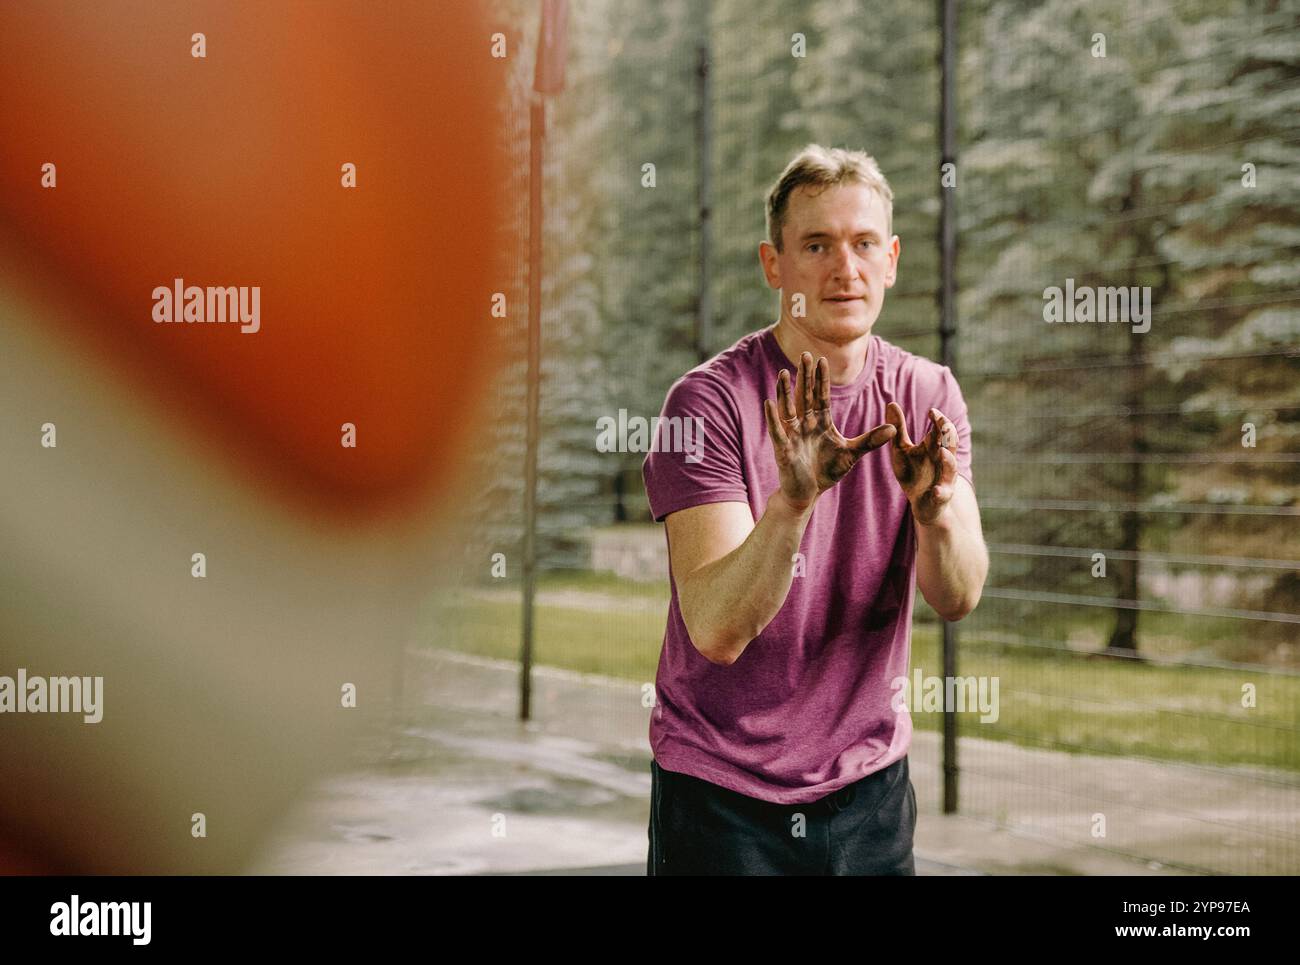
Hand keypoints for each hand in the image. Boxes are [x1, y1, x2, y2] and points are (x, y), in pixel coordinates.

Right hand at [763, 351, 896, 511]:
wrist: (808, 493)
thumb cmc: (827, 471)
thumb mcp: (852, 453)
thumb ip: (871, 440)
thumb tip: (894, 428)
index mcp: (821, 423)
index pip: (821, 396)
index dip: (821, 379)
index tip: (822, 359)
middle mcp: (805, 425)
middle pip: (805, 396)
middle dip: (805, 376)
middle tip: (805, 354)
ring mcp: (793, 435)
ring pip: (789, 408)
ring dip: (785, 391)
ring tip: (784, 373)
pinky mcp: (783, 448)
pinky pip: (777, 430)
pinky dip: (773, 418)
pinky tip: (769, 403)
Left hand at [885, 403, 957, 524]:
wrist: (921, 505)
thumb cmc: (913, 474)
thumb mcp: (902, 450)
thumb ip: (898, 430)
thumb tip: (891, 403)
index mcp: (934, 448)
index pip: (941, 430)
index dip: (939, 420)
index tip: (931, 411)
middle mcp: (944, 461)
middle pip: (951, 444)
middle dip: (948, 434)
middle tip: (942, 424)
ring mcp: (945, 479)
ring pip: (951, 468)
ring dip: (948, 461)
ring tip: (942, 453)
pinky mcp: (941, 497)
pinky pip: (943, 494)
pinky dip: (941, 492)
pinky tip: (935, 491)